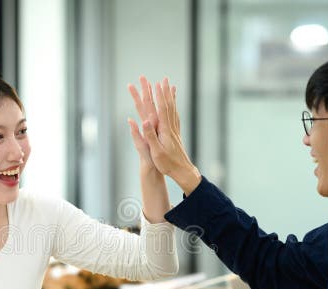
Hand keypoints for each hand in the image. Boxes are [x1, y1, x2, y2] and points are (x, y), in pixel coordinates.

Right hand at [128, 76, 201, 194]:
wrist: (182, 170)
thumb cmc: (167, 163)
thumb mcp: (156, 151)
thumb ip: (150, 135)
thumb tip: (145, 120)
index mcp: (165, 130)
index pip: (161, 109)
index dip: (159, 95)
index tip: (156, 83)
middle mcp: (171, 127)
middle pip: (167, 105)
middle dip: (164, 91)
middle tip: (163, 78)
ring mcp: (174, 130)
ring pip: (172, 109)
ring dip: (170, 96)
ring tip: (170, 85)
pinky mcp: (176, 133)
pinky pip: (175, 115)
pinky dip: (174, 106)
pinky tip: (174, 103)